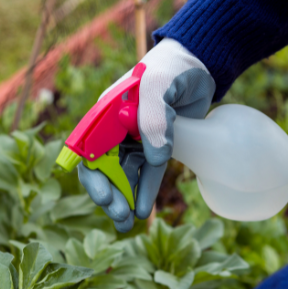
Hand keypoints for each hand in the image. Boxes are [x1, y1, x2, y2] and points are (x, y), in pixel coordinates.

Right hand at [79, 38, 215, 231]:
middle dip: (109, 196)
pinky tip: (143, 211)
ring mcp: (135, 141)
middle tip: (120, 216)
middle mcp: (116, 132)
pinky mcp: (156, 148)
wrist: (198, 64)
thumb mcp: (157, 87)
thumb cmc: (171, 69)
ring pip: (123, 177)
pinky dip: (144, 193)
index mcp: (105, 117)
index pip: (89, 153)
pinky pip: (146, 174)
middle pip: (104, 171)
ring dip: (124, 200)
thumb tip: (154, 159)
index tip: (105, 197)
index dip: (93, 178)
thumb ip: (154, 121)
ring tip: (128, 224)